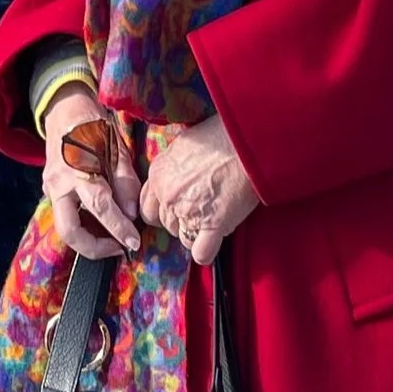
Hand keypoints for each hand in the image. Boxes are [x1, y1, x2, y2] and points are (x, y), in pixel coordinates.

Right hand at [41, 88, 144, 260]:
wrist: (65, 110)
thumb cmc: (95, 127)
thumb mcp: (117, 150)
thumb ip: (125, 183)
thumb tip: (131, 214)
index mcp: (78, 171)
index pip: (101, 208)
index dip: (119, 229)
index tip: (134, 243)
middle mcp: (58, 184)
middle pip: (70, 231)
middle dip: (95, 248)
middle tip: (118, 248)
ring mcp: (49, 189)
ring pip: (65, 227)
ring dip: (88, 239)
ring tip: (112, 236)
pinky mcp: (48, 190)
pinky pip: (65, 215)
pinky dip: (83, 224)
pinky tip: (99, 222)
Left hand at [139, 113, 261, 267]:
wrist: (245, 143)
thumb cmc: (218, 138)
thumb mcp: (181, 146)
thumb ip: (169, 168)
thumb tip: (171, 178)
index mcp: (158, 174)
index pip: (147, 208)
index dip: (162, 210)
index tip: (175, 209)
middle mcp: (168, 196)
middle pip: (165, 224)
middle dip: (180, 221)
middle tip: (199, 211)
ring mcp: (188, 212)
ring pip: (182, 239)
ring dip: (195, 234)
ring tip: (211, 218)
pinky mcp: (212, 225)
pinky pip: (201, 253)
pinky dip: (206, 251)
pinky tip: (213, 241)